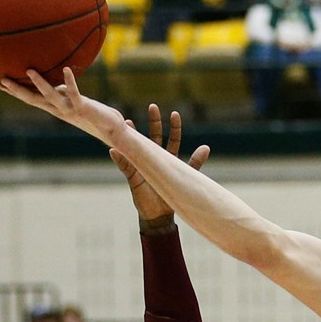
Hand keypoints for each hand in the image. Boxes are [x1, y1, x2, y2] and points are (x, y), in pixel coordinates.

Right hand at [0, 66, 128, 144]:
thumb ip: (65, 94)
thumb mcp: (75, 102)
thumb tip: (57, 84)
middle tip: (2, 79)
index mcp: (57, 109)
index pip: (32, 99)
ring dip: (40, 83)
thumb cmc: (96, 115)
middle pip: (34, 100)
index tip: (1, 84)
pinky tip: (66, 69)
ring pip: (50, 96)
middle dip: (18, 90)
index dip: (17, 92)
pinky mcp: (83, 108)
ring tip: (29, 70)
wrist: (113, 130)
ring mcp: (70, 110)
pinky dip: (69, 81)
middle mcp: (60, 110)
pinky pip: (74, 93)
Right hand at [111, 104, 209, 220]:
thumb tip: (206, 147)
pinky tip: (114, 150)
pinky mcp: (133, 177)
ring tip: (128, 122)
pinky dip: (119, 158)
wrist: (159, 215)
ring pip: (137, 147)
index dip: (173, 127)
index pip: (172, 139)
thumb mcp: (184, 177)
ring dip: (133, 135)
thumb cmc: (171, 195)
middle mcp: (154, 159)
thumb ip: (195, 163)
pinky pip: (124, 166)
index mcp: (168, 159)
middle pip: (154, 137)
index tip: (175, 114)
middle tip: (153, 107)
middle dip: (154, 122)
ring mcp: (142, 166)